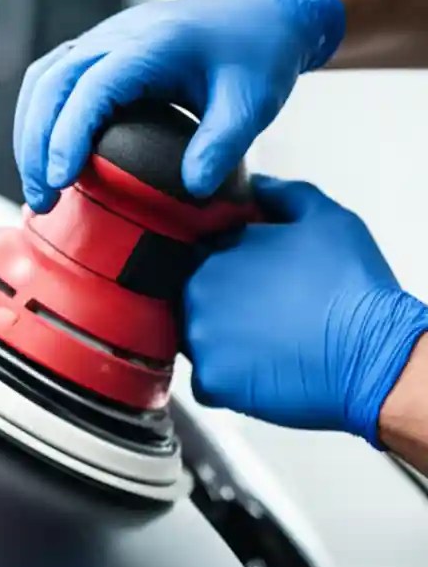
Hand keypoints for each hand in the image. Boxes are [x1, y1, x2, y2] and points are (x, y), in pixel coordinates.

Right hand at [14, 0, 345, 211]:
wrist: (262, 14)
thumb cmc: (258, 54)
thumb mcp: (252, 102)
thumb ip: (223, 145)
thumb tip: (193, 191)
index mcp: (150, 45)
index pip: (91, 88)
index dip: (68, 135)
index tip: (60, 180)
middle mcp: (116, 37)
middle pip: (50, 86)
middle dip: (35, 146)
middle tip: (42, 201)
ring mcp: (102, 41)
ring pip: (41, 82)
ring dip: (29, 134)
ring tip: (38, 187)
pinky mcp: (98, 52)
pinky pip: (50, 80)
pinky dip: (37, 120)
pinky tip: (44, 156)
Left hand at [184, 177, 427, 445]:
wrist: (372, 353)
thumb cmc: (352, 288)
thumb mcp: (324, 218)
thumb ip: (281, 194)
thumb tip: (254, 184)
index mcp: (215, 252)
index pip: (198, 256)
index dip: (227, 267)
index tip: (253, 280)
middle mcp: (196, 294)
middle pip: (193, 298)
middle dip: (223, 303)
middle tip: (267, 313)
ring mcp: (199, 340)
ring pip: (196, 339)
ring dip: (223, 340)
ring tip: (269, 340)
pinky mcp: (210, 382)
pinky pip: (206, 381)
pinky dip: (229, 378)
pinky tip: (264, 369)